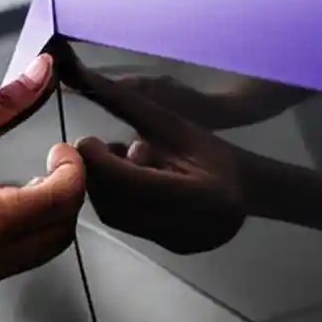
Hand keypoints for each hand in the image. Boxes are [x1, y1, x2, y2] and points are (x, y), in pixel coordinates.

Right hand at [0, 55, 86, 301]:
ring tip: (17, 183)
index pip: (64, 197)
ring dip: (37, 218)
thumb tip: (39, 76)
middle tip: (50, 165)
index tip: (60, 149)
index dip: (72, 168)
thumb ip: (3, 104)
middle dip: (62, 196)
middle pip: (58, 232)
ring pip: (33, 252)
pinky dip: (8, 237)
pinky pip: (1, 265)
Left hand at [66, 63, 246, 253]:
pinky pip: (125, 223)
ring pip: (116, 216)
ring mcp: (179, 242)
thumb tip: (77, 73)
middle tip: (99, 147)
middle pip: (116, 203)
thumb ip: (122, 102)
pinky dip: (115, 197)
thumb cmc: (209, 146)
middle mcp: (189, 226)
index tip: (87, 139)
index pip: (128, 182)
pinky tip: (129, 179)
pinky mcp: (170, 248)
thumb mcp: (168, 121)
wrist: (244, 185)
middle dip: (97, 172)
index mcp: (197, 194)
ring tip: (121, 160)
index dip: (97, 161)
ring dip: (103, 184)